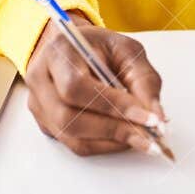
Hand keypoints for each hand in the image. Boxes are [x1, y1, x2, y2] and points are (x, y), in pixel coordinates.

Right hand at [26, 19, 165, 155]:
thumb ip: (144, 81)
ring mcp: (38, 103)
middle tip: (147, 135)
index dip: (112, 106)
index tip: (148, 119)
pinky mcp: (45, 123)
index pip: (76, 86)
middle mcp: (40, 78)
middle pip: (67, 116)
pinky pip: (73, 144)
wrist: (76, 49)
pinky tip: (122, 138)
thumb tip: (156, 118)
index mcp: (58, 51)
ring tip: (140, 138)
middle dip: (113, 129)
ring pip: (70, 135)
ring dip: (110, 141)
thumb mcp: (127, 51)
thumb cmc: (100, 48)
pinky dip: (103, 145)